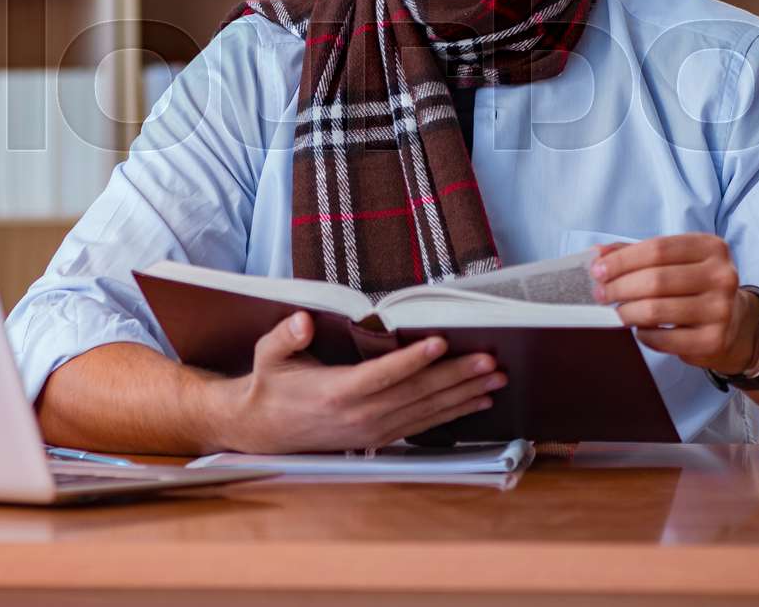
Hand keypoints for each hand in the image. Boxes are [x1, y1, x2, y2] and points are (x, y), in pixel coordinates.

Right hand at [217, 312, 506, 453]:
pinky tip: (477, 401)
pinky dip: (454, 413)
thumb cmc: (270, 386)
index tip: (441, 342)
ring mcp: (374, 430)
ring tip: (496, 379)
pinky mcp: (381, 437)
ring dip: (464, 394)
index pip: (382, 375)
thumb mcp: (268, 356)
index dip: (413, 360)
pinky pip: (425, 425)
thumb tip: (302, 321)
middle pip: (416, 394)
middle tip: (490, 360)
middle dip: (457, 377)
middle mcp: (360, 416)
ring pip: (427, 411)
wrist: (263, 431)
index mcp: (336, 393)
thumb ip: (285, 338)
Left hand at [589, 234, 758, 374]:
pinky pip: (665, 338)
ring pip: (657, 310)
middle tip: (600, 295)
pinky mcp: (714, 339)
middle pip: (655, 279)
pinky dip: (644, 334)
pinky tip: (640, 329)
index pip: (657, 248)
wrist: (733, 322)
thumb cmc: (693, 286)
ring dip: (627, 312)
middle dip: (619, 287)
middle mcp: (722, 276)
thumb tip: (596, 255)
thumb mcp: (672, 261)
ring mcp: (721, 309)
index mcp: (711, 247)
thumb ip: (635, 253)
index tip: (597, 271)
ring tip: (617, 312)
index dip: (622, 260)